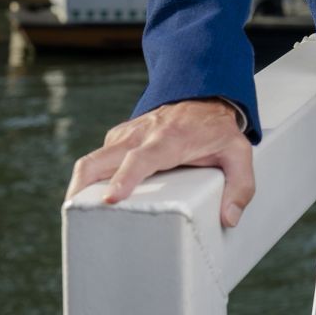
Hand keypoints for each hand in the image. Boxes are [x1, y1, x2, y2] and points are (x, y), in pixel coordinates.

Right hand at [65, 98, 253, 226]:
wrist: (205, 95)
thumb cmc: (218, 130)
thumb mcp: (239, 153)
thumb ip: (240, 186)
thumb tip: (229, 218)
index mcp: (170, 139)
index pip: (142, 157)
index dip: (125, 177)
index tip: (110, 198)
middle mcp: (143, 134)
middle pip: (101, 158)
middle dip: (81, 186)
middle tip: (75, 218)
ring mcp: (128, 134)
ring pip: (93, 158)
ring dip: (79, 185)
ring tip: (76, 219)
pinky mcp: (120, 137)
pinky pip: (99, 157)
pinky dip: (88, 178)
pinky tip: (88, 202)